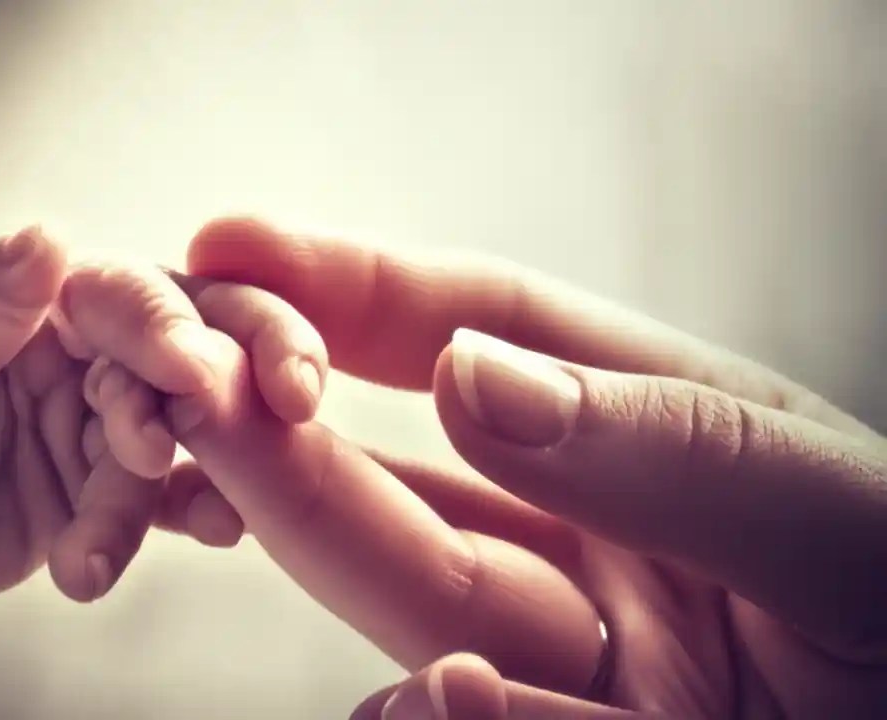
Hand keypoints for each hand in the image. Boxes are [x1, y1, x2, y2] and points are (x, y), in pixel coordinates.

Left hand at [0, 227, 326, 645]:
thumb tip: (44, 240)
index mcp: (56, 300)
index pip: (128, 295)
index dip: (163, 326)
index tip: (185, 369)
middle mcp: (106, 351)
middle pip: (200, 343)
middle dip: (231, 379)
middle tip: (269, 412)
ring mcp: (125, 422)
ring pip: (183, 439)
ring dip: (153, 493)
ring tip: (87, 555)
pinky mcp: (131, 491)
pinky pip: (181, 499)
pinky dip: (207, 512)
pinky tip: (223, 530)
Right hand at [176, 218, 886, 717]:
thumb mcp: (830, 517)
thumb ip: (664, 452)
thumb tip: (474, 374)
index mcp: (656, 440)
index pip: (490, 331)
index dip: (357, 286)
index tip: (233, 243)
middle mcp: (594, 541)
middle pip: (416, 471)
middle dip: (294, 420)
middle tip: (190, 379)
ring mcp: (572, 658)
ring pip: (417, 592)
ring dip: (323, 534)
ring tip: (236, 465)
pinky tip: (426, 704)